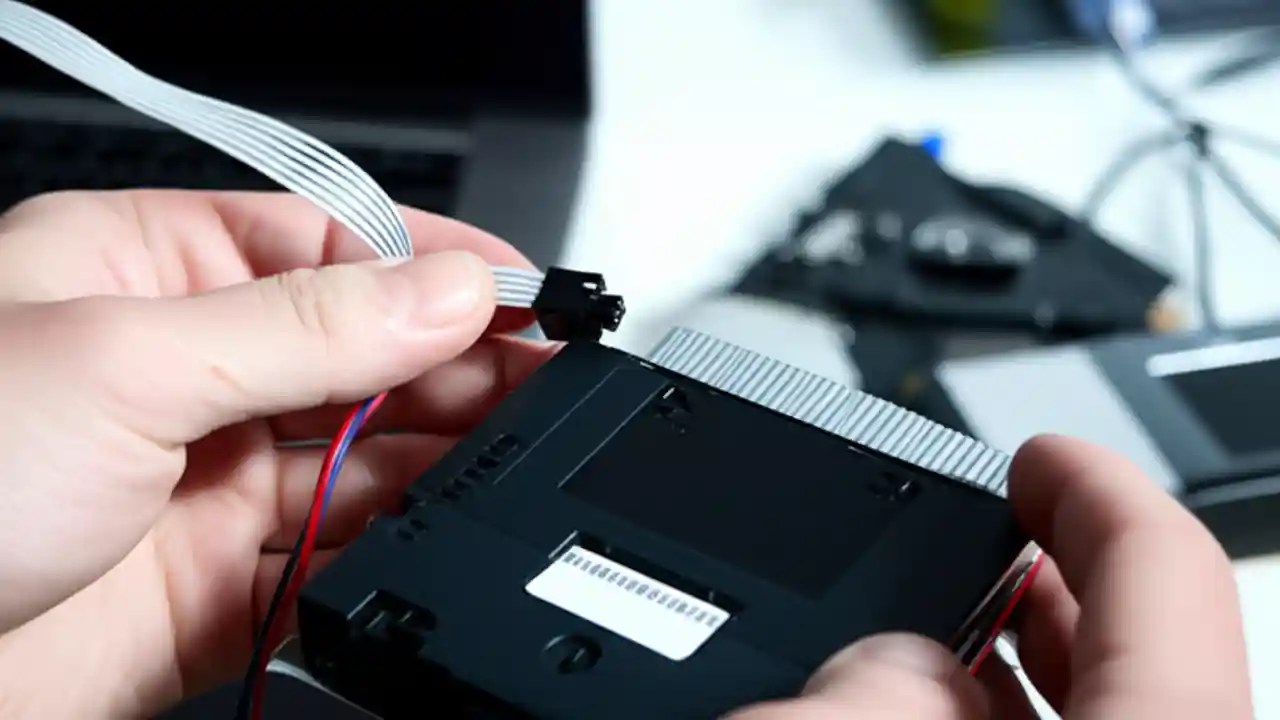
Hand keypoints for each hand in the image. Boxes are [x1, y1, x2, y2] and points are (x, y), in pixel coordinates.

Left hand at [0, 190, 551, 716]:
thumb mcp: (126, 363)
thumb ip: (307, 328)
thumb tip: (446, 290)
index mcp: (143, 277)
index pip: (325, 248)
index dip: (429, 264)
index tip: (519, 291)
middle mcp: (177, 378)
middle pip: (356, 357)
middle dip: (452, 367)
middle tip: (540, 382)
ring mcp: (196, 486)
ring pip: (356, 461)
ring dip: (434, 462)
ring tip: (510, 460)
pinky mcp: (209, 590)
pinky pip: (329, 563)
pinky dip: (387, 556)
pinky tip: (429, 540)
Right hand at [727, 435, 1252, 718]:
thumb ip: (872, 692)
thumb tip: (885, 664)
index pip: (1160, 561)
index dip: (1091, 484)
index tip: (1037, 454)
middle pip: (1140, 636)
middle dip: (1045, 575)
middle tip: (973, 543)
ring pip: (1101, 703)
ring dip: (1012, 666)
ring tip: (926, 639)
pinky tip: (916, 716)